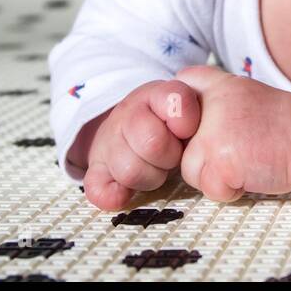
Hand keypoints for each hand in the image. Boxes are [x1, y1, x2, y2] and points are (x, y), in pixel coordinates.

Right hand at [81, 78, 201, 210]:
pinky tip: (122, 193)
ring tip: (154, 167)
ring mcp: (108, 140)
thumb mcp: (189, 106)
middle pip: (152, 143)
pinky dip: (111, 195)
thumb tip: (184, 129)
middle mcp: (128, 113)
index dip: (186, 123)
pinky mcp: (96, 167)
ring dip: (149, 176)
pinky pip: (97, 187)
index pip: (175, 103)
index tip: (186, 131)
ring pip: (130, 170)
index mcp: (157, 94)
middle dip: (169, 155)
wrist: (132, 123)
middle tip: (172, 155)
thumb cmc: (171, 121)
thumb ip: (194, 110)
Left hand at [175, 64, 290, 202]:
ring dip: (216, 174)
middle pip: (180, 146)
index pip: (170, 103)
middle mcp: (206, 106)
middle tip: (238, 145)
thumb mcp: (239, 89)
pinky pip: (210, 189)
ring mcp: (211, 134)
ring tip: (246, 159)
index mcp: (210, 86)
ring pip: (191, 171)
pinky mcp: (220, 162)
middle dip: (205, 155)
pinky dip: (230, 189)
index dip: (181, 123)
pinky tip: (251, 171)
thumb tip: (175, 90)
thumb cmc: (278, 123)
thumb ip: (208, 88)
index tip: (209, 127)